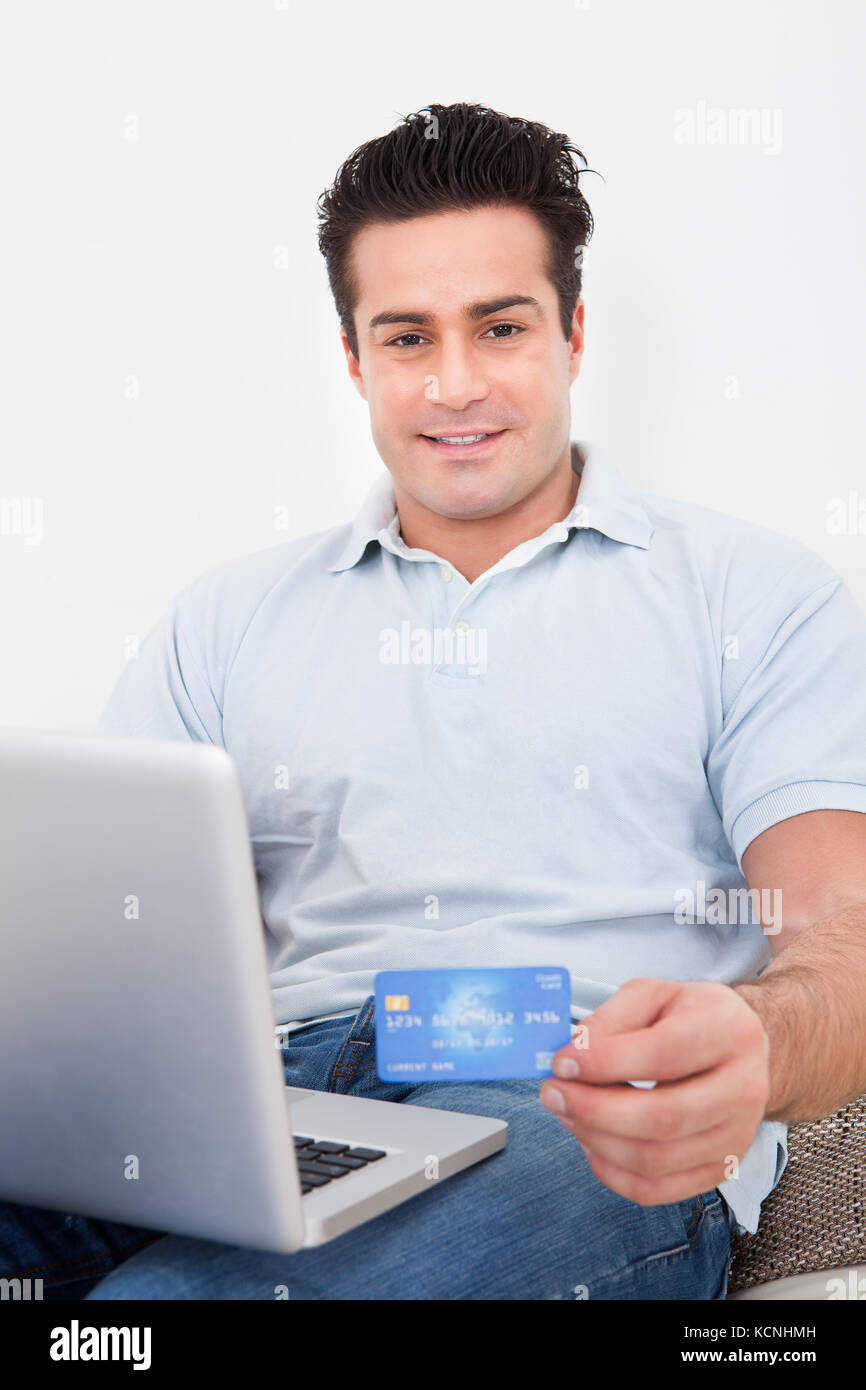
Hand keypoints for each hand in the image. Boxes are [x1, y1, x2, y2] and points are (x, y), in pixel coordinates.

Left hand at [538, 977, 769, 1204]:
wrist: (744, 1050)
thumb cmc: (693, 1018)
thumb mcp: (653, 995)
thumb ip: (611, 1019)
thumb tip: (573, 1056)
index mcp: (730, 1032)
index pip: (664, 1055)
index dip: (605, 1062)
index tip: (562, 1062)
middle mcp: (744, 1089)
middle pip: (663, 1118)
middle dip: (593, 1110)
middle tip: (552, 1093)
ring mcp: (736, 1136)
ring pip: (655, 1160)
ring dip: (596, 1140)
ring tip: (568, 1112)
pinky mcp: (720, 1169)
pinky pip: (657, 1190)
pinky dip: (612, 1172)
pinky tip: (592, 1141)